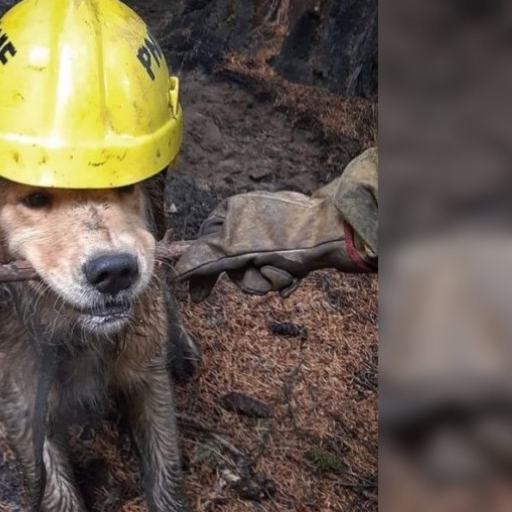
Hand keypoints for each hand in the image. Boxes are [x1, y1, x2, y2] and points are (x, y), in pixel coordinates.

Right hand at [175, 191, 361, 301]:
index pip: (205, 246)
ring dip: (268, 279)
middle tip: (261, 272)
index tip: (199, 298)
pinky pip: (273, 276)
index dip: (203, 273)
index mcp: (230, 213)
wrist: (333, 235)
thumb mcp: (235, 246)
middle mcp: (247, 224)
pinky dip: (283, 279)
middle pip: (230, 266)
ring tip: (284, 270)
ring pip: (253, 275)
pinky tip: (296, 273)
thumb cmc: (283, 235)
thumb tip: (178, 270)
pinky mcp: (288, 253)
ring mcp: (268, 240)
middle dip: (248, 277)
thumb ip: (204, 258)